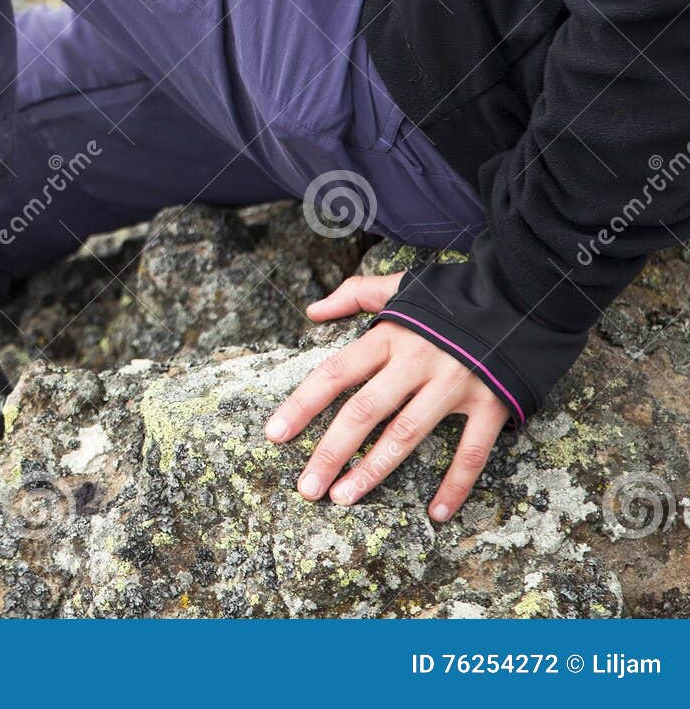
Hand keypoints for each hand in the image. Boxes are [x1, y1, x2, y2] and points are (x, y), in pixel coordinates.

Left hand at [262, 272, 507, 521]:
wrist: (525, 293)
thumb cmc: (453, 296)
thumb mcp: (400, 286)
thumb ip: (353, 296)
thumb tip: (311, 311)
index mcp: (389, 335)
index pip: (335, 373)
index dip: (302, 404)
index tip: (274, 435)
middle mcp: (416, 361)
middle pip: (364, 411)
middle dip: (331, 451)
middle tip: (306, 487)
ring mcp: (455, 384)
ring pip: (407, 434)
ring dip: (374, 470)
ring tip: (344, 498)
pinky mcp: (492, 403)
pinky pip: (472, 452)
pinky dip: (455, 484)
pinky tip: (436, 513)